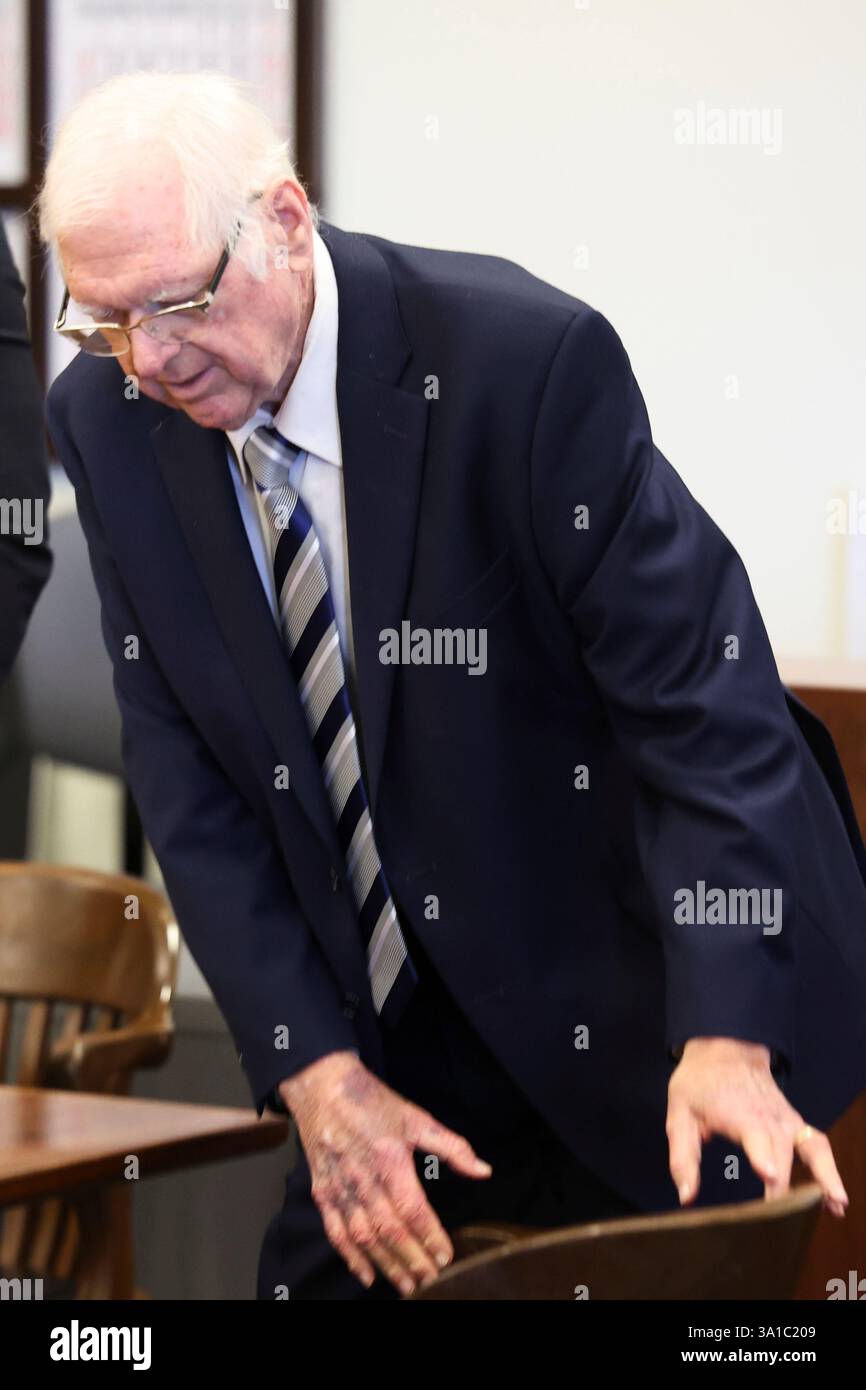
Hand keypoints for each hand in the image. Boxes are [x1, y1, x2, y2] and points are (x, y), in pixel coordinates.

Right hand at [278, 1050, 492, 1295]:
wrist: (323, 1086)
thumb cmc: (372, 1102)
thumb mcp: (416, 1118)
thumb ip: (452, 1147)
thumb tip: (483, 1170)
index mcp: (390, 1158)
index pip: (413, 1208)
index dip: (430, 1236)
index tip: (446, 1257)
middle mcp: (363, 1177)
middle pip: (389, 1230)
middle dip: (412, 1261)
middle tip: (431, 1283)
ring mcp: (340, 1187)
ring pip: (364, 1236)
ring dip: (386, 1265)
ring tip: (407, 1286)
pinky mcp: (322, 1192)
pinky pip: (335, 1231)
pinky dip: (350, 1257)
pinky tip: (367, 1275)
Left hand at [666, 1037, 848, 1215]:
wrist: (726, 1049)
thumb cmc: (700, 1084)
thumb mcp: (680, 1114)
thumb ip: (683, 1156)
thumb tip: (686, 1196)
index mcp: (740, 1114)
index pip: (756, 1137)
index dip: (764, 1158)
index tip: (771, 1177)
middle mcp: (770, 1118)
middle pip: (783, 1157)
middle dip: (784, 1191)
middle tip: (779, 1225)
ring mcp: (787, 1121)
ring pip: (813, 1149)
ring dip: (825, 1177)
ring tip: (834, 1207)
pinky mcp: (795, 1124)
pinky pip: (818, 1145)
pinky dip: (829, 1169)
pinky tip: (833, 1200)